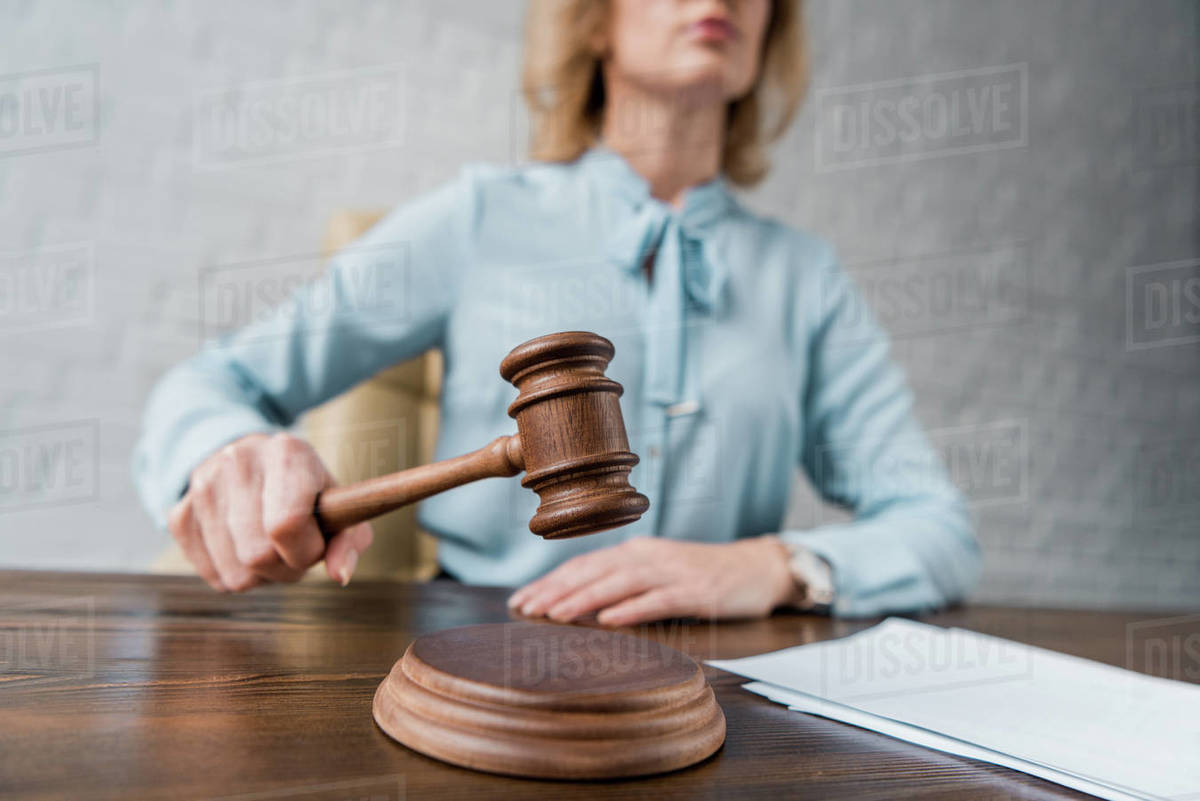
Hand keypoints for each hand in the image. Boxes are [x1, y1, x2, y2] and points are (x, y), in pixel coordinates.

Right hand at [167, 433, 371, 591]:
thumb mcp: (340, 507)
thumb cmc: (308, 492)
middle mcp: (238, 461)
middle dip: (285, 568)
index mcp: (287, 452)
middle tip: (294, 551)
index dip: (305, 551)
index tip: (315, 545)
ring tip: (271, 547)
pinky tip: (245, 547)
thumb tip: (340, 574)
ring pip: (234, 573)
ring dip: (261, 576)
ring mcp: (202, 486)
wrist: (257, 463)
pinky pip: (211, 575)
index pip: (286, 525)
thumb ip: (349, 540)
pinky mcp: (179, 513)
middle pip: (257, 555)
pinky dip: (234, 574)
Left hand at [506, 536, 797, 625]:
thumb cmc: (705, 575)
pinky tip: (609, 620)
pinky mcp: (697, 592)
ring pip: (620, 583)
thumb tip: (580, 605)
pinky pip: (659, 600)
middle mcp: (650, 557)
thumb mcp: (660, 574)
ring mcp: (674, 572)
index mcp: (637, 553)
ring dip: (584, 599)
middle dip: (556, 591)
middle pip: (594, 572)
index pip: (584, 565)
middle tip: (524, 609)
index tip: (521, 600)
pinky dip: (632, 608)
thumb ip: (625, 584)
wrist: (759, 568)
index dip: (550, 582)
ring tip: (554, 615)